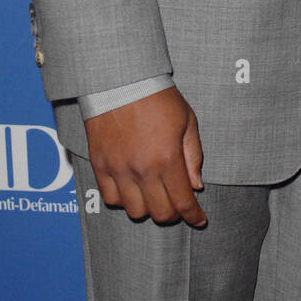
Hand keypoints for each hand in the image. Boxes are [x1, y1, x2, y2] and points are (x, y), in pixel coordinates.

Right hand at [85, 86, 205, 225]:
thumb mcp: (187, 121)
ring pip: (134, 211)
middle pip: (159, 213)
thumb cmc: (158, 97)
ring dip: (148, 207)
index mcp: (168, 158)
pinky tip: (132, 188)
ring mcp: (119, 169)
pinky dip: (123, 199)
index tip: (199, 220)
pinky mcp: (100, 165)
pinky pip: (111, 199)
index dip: (194, 216)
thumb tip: (196, 185)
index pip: (183, 202)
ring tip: (154, 193)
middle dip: (173, 213)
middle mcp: (142, 169)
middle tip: (177, 203)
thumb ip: (193, 156)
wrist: (121, 81)